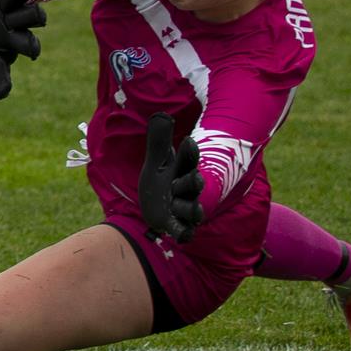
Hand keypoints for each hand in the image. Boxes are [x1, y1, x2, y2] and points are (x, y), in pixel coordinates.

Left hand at [138, 113, 203, 242]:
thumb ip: (159, 140)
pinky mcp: (177, 225)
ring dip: (192, 208)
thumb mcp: (158, 161)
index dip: (188, 152)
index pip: (187, 159)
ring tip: (193, 208)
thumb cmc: (160, 180)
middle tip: (195, 177)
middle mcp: (186, 189)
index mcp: (182, 170)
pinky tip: (183, 235)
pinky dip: (184, 232)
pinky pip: (183, 230)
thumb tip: (160, 115)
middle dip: (193, 181)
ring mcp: (183, 208)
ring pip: (192, 208)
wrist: (156, 206)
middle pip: (192, 184)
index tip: (187, 141)